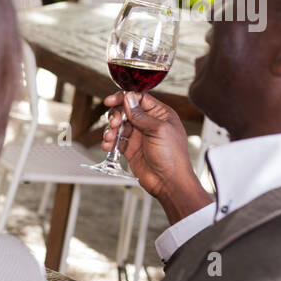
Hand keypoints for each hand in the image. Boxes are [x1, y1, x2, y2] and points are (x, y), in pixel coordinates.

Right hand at [102, 91, 210, 222]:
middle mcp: (149, 123)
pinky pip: (116, 141)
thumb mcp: (158, 130)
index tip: (110, 101)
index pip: (139, 99)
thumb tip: (128, 98)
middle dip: (116, 115)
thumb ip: (141, 114)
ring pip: (119, 126)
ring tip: (110, 137)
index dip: (124, 98)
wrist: (168, 181)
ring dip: (111, 130)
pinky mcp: (131, 149)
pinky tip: (108, 146)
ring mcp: (139, 136)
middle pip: (126, 111)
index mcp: (160, 114)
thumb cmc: (172, 156)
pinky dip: (109, 142)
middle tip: (114, 123)